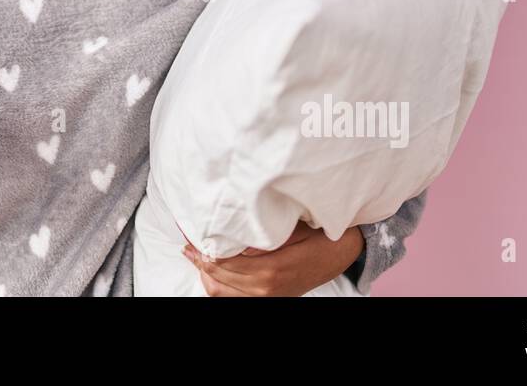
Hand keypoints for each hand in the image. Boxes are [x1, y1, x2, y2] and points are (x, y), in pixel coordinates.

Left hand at [182, 221, 364, 295]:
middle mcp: (265, 289)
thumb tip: (231, 234)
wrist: (340, 253)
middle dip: (198, 258)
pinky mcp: (269, 299)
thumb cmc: (317, 235)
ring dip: (205, 273)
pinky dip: (217, 285)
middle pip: (217, 277)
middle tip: (186, 241)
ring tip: (193, 254)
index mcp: (270, 270)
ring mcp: (267, 297)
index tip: (188, 232)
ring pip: (220, 292)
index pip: (222, 263)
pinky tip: (211, 269)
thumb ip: (262, 234)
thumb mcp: (292, 228)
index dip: (202, 248)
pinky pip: (232, 298)